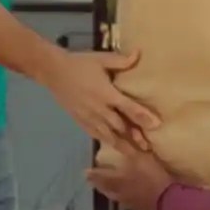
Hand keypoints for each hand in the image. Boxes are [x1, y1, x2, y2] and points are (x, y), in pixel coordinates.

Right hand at [44, 50, 160, 151]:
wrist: (53, 72)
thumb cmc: (80, 63)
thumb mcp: (101, 59)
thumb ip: (121, 60)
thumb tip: (139, 53)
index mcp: (106, 93)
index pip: (128, 107)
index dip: (142, 116)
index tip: (156, 125)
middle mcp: (99, 109)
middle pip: (120, 127)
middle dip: (135, 138)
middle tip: (149, 148)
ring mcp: (89, 117)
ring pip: (108, 135)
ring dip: (122, 145)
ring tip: (135, 155)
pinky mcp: (80, 121)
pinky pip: (96, 135)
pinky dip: (107, 142)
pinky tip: (114, 147)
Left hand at [86, 142, 175, 209]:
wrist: (166, 199)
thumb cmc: (151, 175)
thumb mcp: (140, 156)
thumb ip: (129, 146)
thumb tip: (117, 134)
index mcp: (117, 180)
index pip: (100, 177)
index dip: (93, 175)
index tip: (85, 173)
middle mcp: (119, 193)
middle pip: (105, 189)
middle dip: (99, 184)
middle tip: (93, 181)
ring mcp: (129, 202)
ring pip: (115, 197)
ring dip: (110, 192)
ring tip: (109, 188)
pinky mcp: (140, 208)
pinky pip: (126, 202)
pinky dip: (124, 198)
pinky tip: (128, 196)